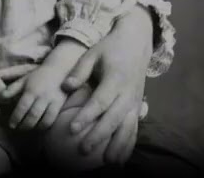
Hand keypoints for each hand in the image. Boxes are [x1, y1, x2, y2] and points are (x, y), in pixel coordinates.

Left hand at [0, 63, 68, 131]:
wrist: (57, 70)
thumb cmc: (37, 77)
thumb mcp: (23, 80)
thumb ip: (12, 89)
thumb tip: (1, 98)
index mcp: (31, 90)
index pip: (22, 107)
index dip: (16, 118)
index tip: (11, 125)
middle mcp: (42, 96)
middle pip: (32, 116)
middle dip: (24, 125)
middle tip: (18, 129)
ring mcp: (52, 101)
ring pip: (44, 120)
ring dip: (35, 128)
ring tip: (28, 130)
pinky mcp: (59, 104)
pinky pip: (52, 119)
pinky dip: (44, 126)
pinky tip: (39, 127)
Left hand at [61, 6, 152, 158]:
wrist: (136, 43)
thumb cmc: (110, 48)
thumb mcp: (93, 53)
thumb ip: (79, 71)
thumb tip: (66, 87)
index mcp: (114, 79)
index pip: (99, 102)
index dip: (87, 116)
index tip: (72, 128)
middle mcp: (127, 93)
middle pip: (112, 118)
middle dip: (98, 135)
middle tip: (82, 149)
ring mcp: (134, 101)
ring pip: (127, 127)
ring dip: (118, 145)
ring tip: (108, 161)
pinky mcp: (138, 106)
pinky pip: (135, 128)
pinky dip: (129, 144)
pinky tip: (122, 158)